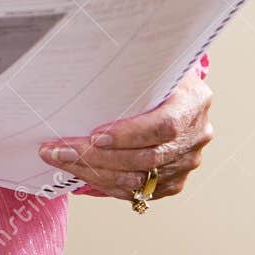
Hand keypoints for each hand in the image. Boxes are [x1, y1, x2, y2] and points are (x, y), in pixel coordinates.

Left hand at [37, 69, 213, 200]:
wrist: (169, 90)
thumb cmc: (150, 73)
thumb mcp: (146, 62)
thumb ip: (127, 69)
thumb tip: (83, 67)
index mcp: (193, 101)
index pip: (165, 126)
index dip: (130, 135)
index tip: (95, 135)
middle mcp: (196, 135)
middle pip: (148, 158)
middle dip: (98, 157)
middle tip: (59, 149)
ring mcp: (187, 161)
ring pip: (139, 180)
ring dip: (93, 172)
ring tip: (60, 159)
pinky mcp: (174, 181)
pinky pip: (138, 191)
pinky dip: (105, 184)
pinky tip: (79, 170)